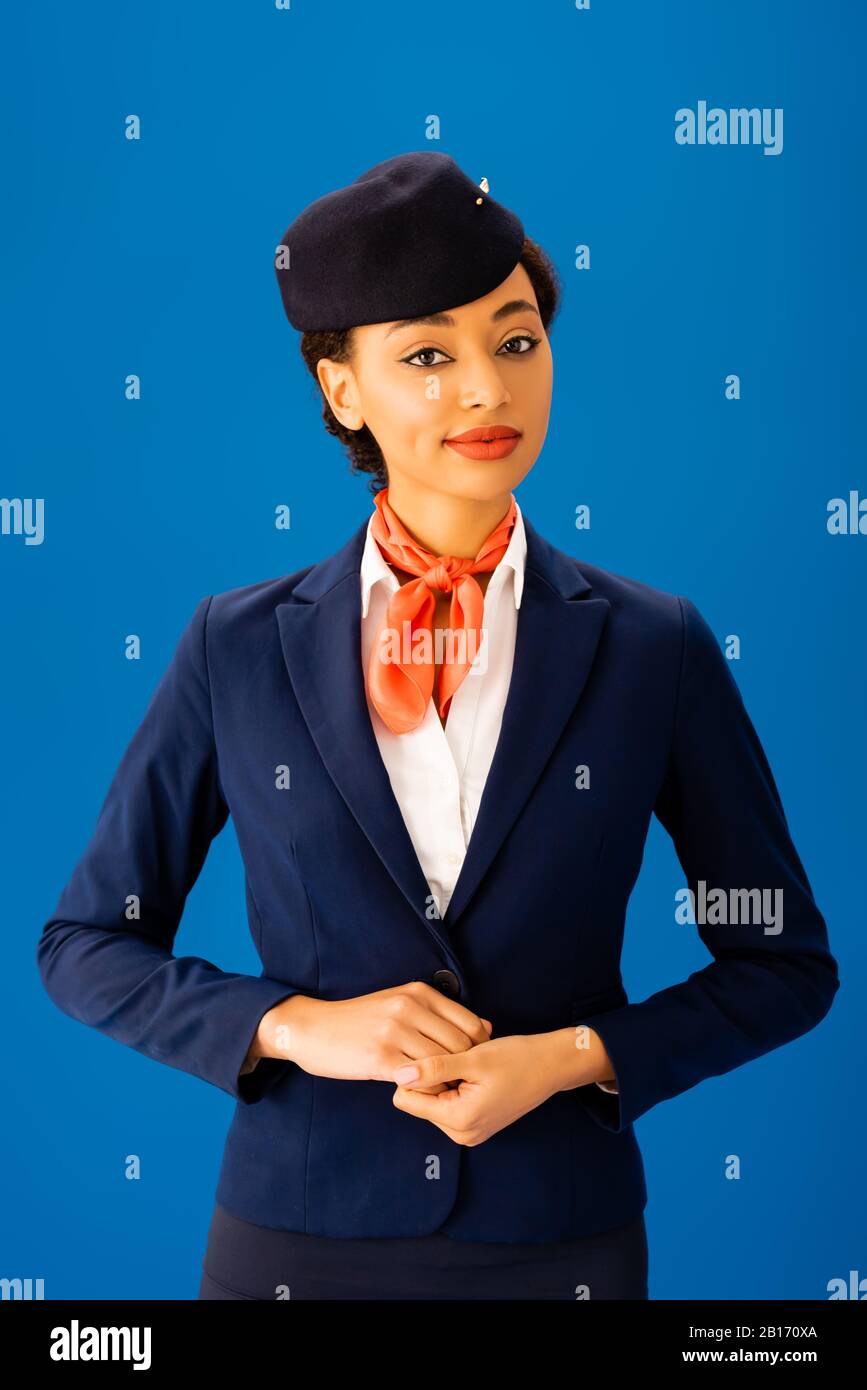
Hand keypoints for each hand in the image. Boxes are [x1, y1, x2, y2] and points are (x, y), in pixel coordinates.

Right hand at [255, 982, 492, 1088]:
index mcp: (419, 993)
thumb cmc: (361, 1020)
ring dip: (445, 1082)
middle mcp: (410, 1008)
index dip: (478, 1049)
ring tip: (438, 1089)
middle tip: (458, 1083)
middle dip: (465, 1069)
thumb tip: (485, 1026)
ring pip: (443, 1065)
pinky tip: (418, 1090)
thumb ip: (439, 1014)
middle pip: (461, 1046)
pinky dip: (426, 1090)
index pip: (470, 1023)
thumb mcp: (401, 1003)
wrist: (314, 1029)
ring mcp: (395, 1032)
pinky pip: (420, 1080)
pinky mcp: (381, 1057)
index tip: (471, 1064)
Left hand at [392, 1033, 563, 1144]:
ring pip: (432, 1100)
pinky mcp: (473, 1124)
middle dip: (432, 1077)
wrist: (551, 1065)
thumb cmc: (517, 1059)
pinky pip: (447, 1102)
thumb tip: (399, 1074)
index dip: (416, 1073)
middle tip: (461, 1061)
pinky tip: (474, 1073)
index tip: (439, 1058)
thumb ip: (433, 1068)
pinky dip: (455, 1085)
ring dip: (445, 1079)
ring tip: (471, 1067)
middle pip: (418, 1100)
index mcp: (458, 1120)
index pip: (406, 1099)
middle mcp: (461, 1133)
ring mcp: (468, 1131)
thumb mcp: (472, 1059)